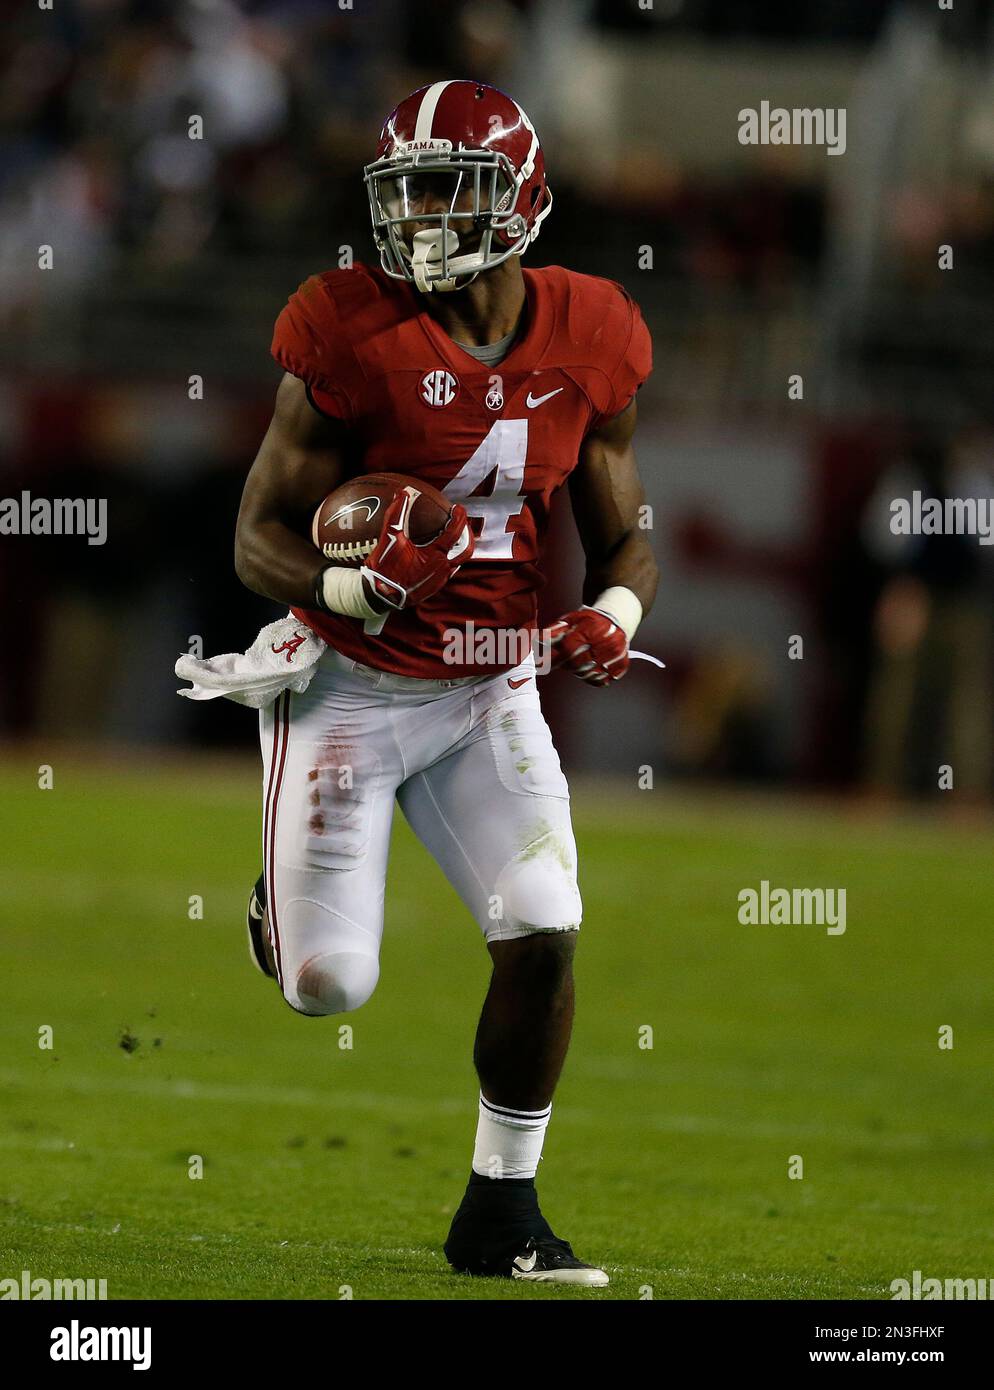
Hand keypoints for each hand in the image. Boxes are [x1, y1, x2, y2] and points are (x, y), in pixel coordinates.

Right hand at [361, 487, 473, 609]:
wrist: (380, 597)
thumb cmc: (385, 569)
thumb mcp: (390, 539)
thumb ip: (397, 515)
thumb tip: (402, 493)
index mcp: (435, 556)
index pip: (455, 532)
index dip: (459, 517)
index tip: (458, 507)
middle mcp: (443, 569)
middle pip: (466, 550)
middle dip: (468, 535)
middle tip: (461, 524)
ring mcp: (439, 580)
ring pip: (457, 562)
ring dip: (456, 549)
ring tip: (450, 538)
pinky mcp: (433, 588)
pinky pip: (446, 571)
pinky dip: (445, 559)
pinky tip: (434, 555)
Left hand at [543, 607, 628, 685]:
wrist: (616, 621)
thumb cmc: (588, 621)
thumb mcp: (571, 619)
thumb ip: (555, 630)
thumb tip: (538, 640)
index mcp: (592, 628)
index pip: (568, 648)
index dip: (554, 658)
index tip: (542, 663)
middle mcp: (607, 642)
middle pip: (577, 664)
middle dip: (565, 664)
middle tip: (560, 660)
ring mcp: (617, 654)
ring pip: (587, 674)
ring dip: (577, 670)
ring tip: (578, 659)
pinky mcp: (622, 664)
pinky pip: (601, 680)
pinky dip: (591, 677)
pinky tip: (589, 667)